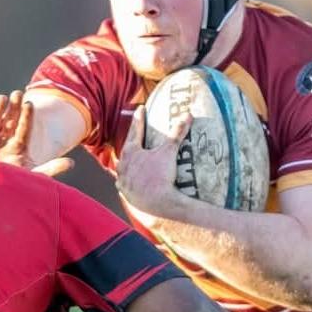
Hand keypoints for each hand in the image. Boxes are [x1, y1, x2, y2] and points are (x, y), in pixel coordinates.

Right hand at [0, 92, 68, 176]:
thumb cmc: (12, 186)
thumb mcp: (32, 177)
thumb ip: (51, 169)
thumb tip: (71, 163)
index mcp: (18, 146)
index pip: (24, 128)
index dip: (26, 117)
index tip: (30, 104)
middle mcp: (4, 140)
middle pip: (9, 121)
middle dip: (13, 108)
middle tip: (17, 93)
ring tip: (2, 98)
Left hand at [116, 106, 189, 220]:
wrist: (159, 201)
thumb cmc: (161, 175)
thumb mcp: (169, 151)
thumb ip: (177, 133)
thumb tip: (188, 115)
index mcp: (130, 151)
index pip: (135, 130)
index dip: (139, 119)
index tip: (140, 109)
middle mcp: (122, 165)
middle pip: (126, 149)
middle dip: (131, 142)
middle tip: (136, 136)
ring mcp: (123, 180)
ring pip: (123, 167)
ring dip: (128, 163)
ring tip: (133, 161)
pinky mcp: (126, 193)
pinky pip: (125, 184)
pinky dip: (129, 181)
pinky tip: (132, 182)